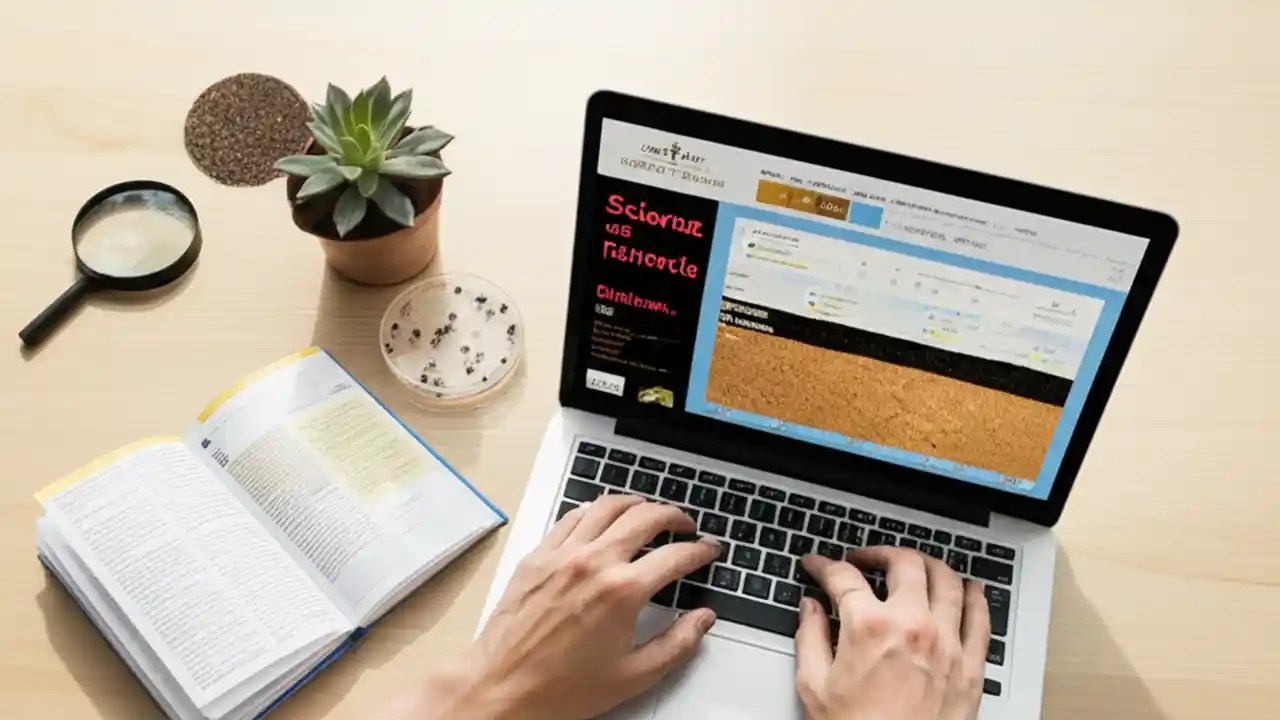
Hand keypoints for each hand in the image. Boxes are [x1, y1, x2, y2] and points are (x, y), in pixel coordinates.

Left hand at [384, 495, 719, 719]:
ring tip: (649, 511)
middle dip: (674, 516)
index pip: (675, 556)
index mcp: (622, 592)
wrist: (502, 689)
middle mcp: (593, 563)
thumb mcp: (633, 677)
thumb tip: (702, 621)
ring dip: (636, 503)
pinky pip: (572, 517)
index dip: (700, 551)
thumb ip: (677, 645)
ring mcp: (562, 555)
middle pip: (646, 517)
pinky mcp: (538, 556)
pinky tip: (602, 516)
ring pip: (608, 506)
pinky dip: (595, 510)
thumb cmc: (560, 689)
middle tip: (685, 525)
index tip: (707, 550)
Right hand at [795, 547, 989, 719]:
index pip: (843, 577)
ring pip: (947, 580)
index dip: (824, 565)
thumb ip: (809, 637)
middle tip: (864, 559)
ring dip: (927, 564)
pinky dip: (973, 596)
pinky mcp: (971, 666)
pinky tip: (965, 589)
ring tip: (913, 565)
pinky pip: (980, 617)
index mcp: (869, 628)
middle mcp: (913, 626)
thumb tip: (810, 608)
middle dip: (878, 553)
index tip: (818, 565)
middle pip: (903, 563)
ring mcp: (948, 644)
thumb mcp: (815, 686)